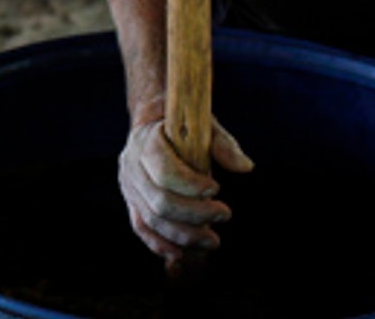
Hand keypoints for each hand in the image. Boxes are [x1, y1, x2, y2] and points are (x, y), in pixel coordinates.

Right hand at [118, 113, 253, 269]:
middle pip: (159, 201)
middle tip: (224, 214)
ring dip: (183, 235)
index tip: (216, 189)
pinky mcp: (132, 201)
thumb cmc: (182, 125)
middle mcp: (131, 165)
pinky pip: (141, 228)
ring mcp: (129, 186)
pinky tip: (181, 253)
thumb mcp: (203, 125)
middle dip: (195, 214)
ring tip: (213, 240)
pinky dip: (160, 244)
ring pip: (151, 219)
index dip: (190, 185)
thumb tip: (245, 167)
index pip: (164, 171)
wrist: (154, 122)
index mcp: (146, 140)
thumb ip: (223, 145)